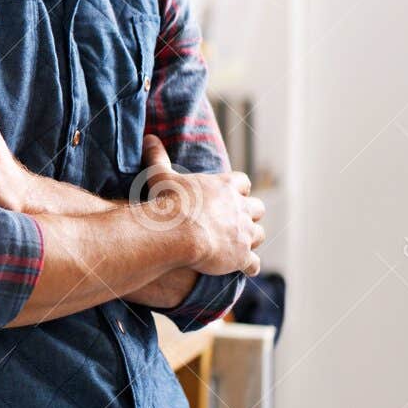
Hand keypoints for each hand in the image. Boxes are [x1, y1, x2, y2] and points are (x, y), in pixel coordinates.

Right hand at [138, 136, 264, 276]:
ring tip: (239, 245)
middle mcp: (240, 208)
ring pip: (258, 235)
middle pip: (258, 208)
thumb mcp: (161, 177)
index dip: (238, 189)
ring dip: (250, 239)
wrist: (177, 233)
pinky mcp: (242, 256)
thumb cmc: (169, 203)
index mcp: (225, 187)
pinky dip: (249, 266)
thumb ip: (158, 158)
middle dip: (250, 214)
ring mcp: (243, 233)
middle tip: (236, 221)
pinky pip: (253, 264)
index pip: (243, 183)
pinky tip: (243, 268)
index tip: (230, 194)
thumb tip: (149, 138)